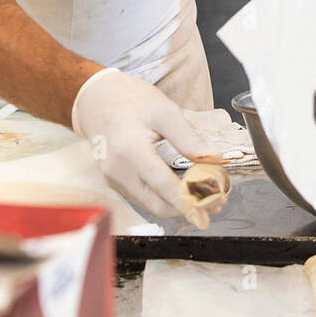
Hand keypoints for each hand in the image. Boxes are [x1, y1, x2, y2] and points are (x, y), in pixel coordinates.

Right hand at [70, 67, 219, 217]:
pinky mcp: (115, 182)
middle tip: (217, 202)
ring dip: (178, 205)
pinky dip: (164, 197)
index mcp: (131, 150)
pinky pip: (143, 197)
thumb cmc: (134, 102)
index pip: (162, 185)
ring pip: (150, 204)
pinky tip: (183, 189)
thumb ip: (188, 139)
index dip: (187, 202)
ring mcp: (113, 179)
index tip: (205, 216)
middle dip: (188, 207)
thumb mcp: (165, 111)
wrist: (98, 100)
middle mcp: (118, 171)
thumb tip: (215, 160)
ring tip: (206, 195)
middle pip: (157, 204)